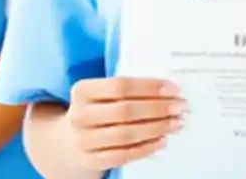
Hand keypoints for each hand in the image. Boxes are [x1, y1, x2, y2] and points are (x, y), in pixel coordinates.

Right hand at [62, 77, 184, 172]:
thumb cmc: (92, 112)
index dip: (149, 87)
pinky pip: (124, 155)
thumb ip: (125, 90)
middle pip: (125, 110)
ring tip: (175, 123)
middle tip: (179, 106)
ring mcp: (84, 140)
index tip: (172, 88)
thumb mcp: (98, 95)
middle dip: (158, 108)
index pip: (120, 85)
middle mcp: (80, 115)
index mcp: (81, 91)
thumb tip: (165, 90)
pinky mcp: (91, 160)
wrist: (66, 142)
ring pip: (126, 134)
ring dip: (156, 128)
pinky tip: (161, 141)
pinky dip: (146, 148)